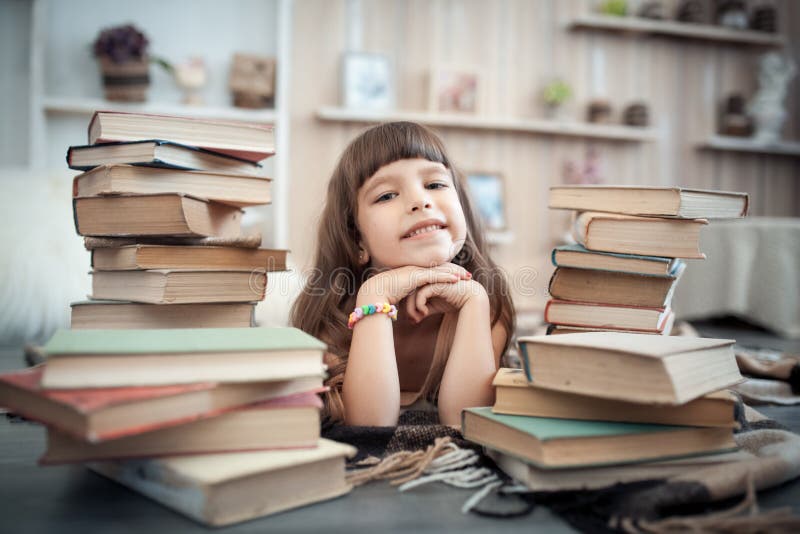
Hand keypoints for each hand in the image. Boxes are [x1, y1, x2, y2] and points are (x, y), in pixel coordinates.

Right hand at [356, 263, 470, 306]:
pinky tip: (457, 279)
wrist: (374, 293)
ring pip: (440, 269)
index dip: (447, 271)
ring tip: (467, 276)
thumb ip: (408, 298)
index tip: (458, 276)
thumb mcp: (399, 296)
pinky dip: (447, 276)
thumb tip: (414, 307)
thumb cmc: (383, 296)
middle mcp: (415, 269)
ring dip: (455, 272)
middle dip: (455, 270)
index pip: (433, 270)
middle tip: (468, 275)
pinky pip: (435, 275)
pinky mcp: (416, 276)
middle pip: (440, 267)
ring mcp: (416, 271)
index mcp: (413, 272)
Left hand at [405, 278, 487, 322]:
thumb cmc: (454, 301)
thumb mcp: (436, 307)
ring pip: (414, 293)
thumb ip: (424, 310)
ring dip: (412, 308)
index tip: (412, 320)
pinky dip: (420, 305)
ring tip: (416, 319)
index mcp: (426, 282)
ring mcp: (431, 280)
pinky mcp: (436, 283)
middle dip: (409, 309)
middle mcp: (427, 279)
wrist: (471, 299)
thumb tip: (413, 319)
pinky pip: (422, 294)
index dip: (409, 307)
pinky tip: (425, 313)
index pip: (411, 293)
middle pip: (410, 293)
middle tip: (412, 321)